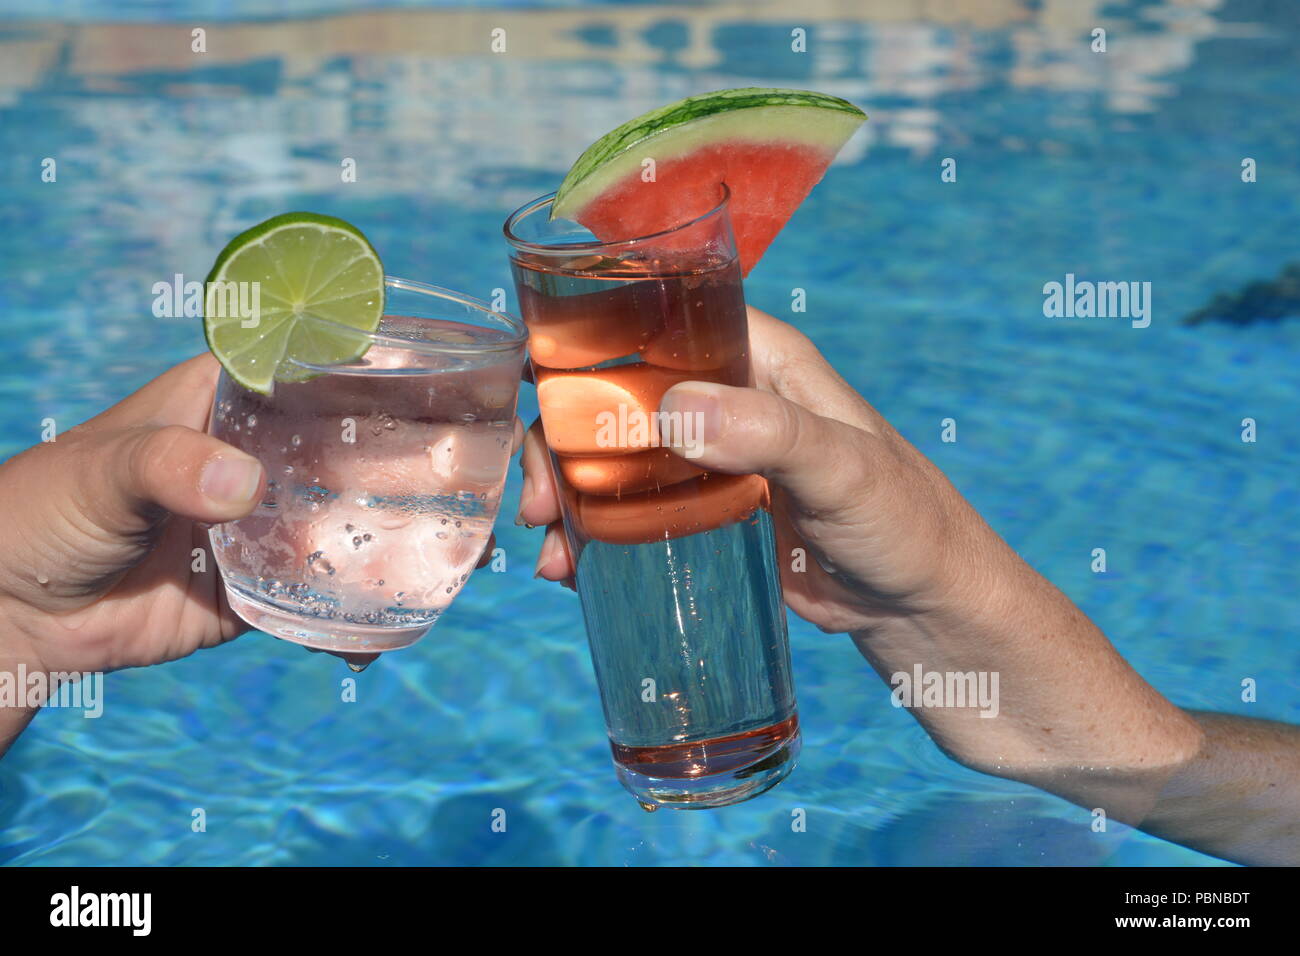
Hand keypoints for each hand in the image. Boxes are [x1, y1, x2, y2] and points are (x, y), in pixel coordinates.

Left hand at [0, 354, 509, 681]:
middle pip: (352, 450)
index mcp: (228, 401)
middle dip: (410, 461)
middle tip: (470, 476)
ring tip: (455, 550)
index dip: (381, 371)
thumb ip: (167, 465)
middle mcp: (260, 456)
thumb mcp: (100, 470)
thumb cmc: (42, 511)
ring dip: (397, 538)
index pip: (318, 371)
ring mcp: (265, 524)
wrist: (14, 616)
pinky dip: (356, 616)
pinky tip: (385, 628)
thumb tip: (241, 487)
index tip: (446, 380)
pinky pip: (322, 598)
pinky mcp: (261, 589)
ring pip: (349, 523)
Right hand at [520, 306, 988, 630]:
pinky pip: (633, 512)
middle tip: (541, 497)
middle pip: (616, 395)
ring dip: (570, 493)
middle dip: (563, 438)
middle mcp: (727, 399)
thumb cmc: (906, 523)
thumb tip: (674, 413)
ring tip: (551, 547)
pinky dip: (595, 535)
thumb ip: (770, 434)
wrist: (922, 609)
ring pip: (614, 458)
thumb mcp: (845, 469)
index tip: (541, 384)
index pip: (659, 319)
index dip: (590, 339)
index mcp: (758, 360)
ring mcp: (711, 461)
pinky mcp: (704, 517)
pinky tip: (573, 569)